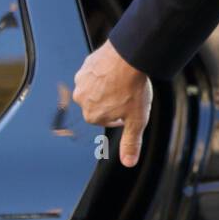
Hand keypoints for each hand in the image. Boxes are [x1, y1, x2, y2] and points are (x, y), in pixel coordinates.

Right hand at [73, 39, 152, 166]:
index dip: (120, 115)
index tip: (130, 108)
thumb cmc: (132, 88)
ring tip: (123, 81)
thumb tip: (128, 162)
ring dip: (106, 87)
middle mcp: (81, 99)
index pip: (106, 120)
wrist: (129, 57)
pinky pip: (94, 72)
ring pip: (95, 88)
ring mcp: (81, 80)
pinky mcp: (86, 64)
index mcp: (92, 115)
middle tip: (128, 93)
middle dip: (111, 101)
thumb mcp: (137, 120)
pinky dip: (104, 73)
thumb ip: (131, 142)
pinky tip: (117, 70)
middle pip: (98, 104)